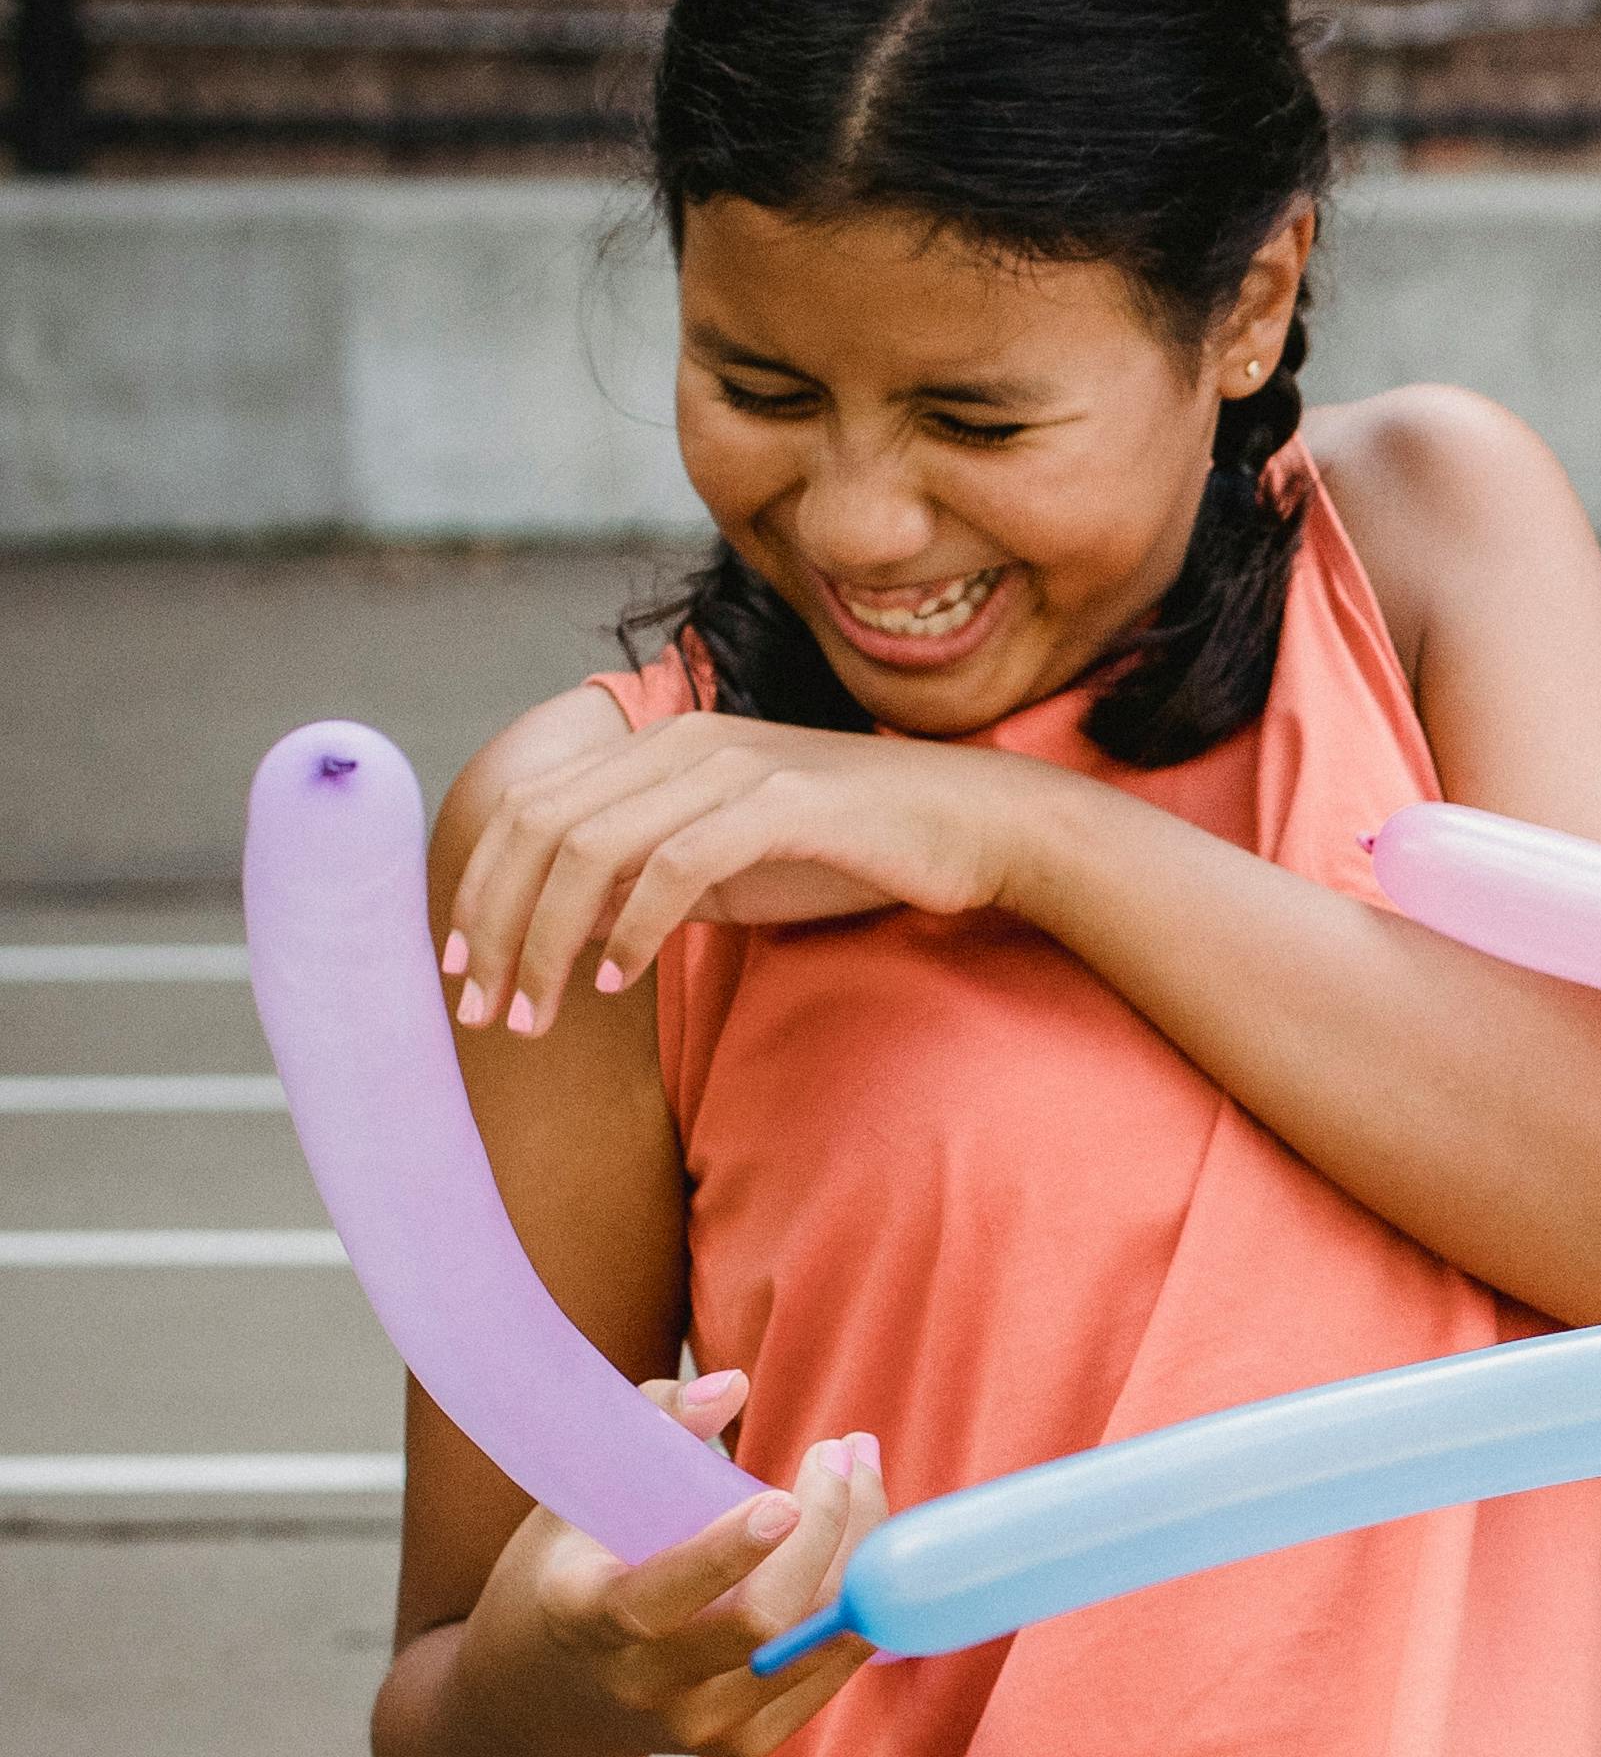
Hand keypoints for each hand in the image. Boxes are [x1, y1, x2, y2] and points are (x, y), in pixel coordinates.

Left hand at [439, 710, 1074, 1036]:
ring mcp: (733, 767)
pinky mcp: (785, 804)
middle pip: (540, 828)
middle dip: (497, 926)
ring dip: (549, 941)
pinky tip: (619, 980)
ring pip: (592, 849)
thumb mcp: (732, 863)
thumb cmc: (858, 851)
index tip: (464, 969)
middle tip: (486, 1011)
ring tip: (539, 1014)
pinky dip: (634, 928)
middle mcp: (683, 742)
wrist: (981, 825)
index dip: (480, 889)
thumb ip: (649, 879)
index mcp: (660, 746)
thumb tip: (566, 925)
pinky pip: (677, 866)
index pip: (530, 809)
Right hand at [457, 1369, 889, 1756]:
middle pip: (764, 1619)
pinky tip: (863, 1544)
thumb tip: (732, 1386)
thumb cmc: (557, 1578)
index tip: (785, 1495)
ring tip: (864, 1477)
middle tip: (841, 1453)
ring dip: (858, 1551)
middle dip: (824, 1528)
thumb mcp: (571, 1503)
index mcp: (585, 1618)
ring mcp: (700, 1722)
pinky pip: (829, 1670)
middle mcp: (643, 1683)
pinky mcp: (744, 1742)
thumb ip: (647, 1431)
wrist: (538, 1704)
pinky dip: (857, 1603)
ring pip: (812, 1642)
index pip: (661, 1597)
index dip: (730, 1552)